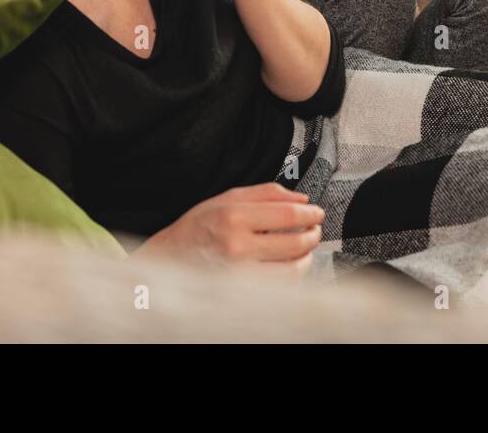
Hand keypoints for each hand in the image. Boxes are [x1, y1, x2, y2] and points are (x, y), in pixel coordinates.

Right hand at [139, 183, 323, 275]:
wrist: (170, 258)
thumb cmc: (198, 227)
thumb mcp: (227, 197)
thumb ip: (266, 193)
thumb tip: (301, 198)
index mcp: (234, 217)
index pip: (288, 215)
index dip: (310, 213)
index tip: (317, 212)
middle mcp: (237, 246)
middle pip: (295, 243)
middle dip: (313, 234)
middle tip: (316, 229)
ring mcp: (240, 273)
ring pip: (292, 270)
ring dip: (307, 257)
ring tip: (306, 247)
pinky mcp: (241, 293)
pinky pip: (280, 286)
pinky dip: (292, 275)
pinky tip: (291, 264)